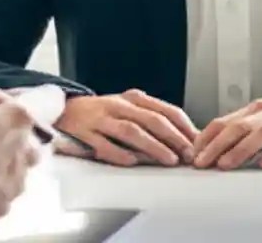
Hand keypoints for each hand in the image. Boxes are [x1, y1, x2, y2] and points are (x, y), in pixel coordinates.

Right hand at [53, 89, 198, 166]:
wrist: (64, 110)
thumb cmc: (104, 114)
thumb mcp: (129, 109)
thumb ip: (153, 120)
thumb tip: (185, 139)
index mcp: (134, 99)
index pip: (165, 110)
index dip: (183, 127)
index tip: (197, 142)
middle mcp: (118, 106)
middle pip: (151, 119)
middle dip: (173, 137)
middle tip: (188, 154)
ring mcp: (101, 119)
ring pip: (131, 131)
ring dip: (152, 146)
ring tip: (168, 159)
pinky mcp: (85, 133)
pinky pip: (104, 145)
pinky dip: (120, 153)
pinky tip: (133, 162)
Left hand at [191, 88, 261, 169]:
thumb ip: (247, 126)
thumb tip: (213, 143)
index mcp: (261, 107)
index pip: (227, 121)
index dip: (208, 137)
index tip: (192, 153)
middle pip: (241, 126)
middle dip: (217, 145)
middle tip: (202, 163)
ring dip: (242, 149)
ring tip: (225, 165)